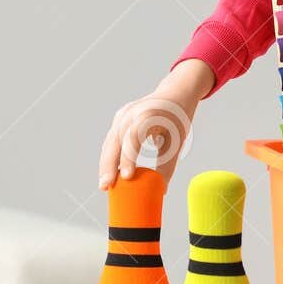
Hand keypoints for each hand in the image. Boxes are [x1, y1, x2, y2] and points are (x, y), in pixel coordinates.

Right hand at [98, 59, 213, 190]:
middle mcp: (133, 112)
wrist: (175, 92)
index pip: (134, 137)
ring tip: (105, 185)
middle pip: (116, 140)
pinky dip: (109, 156)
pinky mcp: (119, 118)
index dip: (128, 157)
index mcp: (150, 115)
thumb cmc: (178, 119)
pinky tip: (109, 173)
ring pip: (110, 141)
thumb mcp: (177, 141)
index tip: (126, 176)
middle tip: (106, 187)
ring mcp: (123, 114)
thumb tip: (159, 191)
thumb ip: (167, 165)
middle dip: (109, 164)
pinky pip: (112, 139)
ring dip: (105, 163)